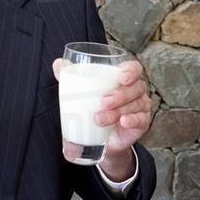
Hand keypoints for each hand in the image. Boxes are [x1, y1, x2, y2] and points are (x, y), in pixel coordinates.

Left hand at [52, 58, 150, 179]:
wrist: (99, 135)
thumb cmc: (94, 105)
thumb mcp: (81, 90)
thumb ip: (70, 75)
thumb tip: (58, 63)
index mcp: (124, 78)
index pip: (134, 68)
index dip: (131, 71)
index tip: (121, 77)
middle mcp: (136, 90)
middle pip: (135, 88)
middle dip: (119, 95)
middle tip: (103, 102)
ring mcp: (141, 107)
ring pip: (135, 105)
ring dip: (117, 111)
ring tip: (99, 119)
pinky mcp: (141, 123)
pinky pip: (141, 120)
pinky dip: (133, 120)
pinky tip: (123, 122)